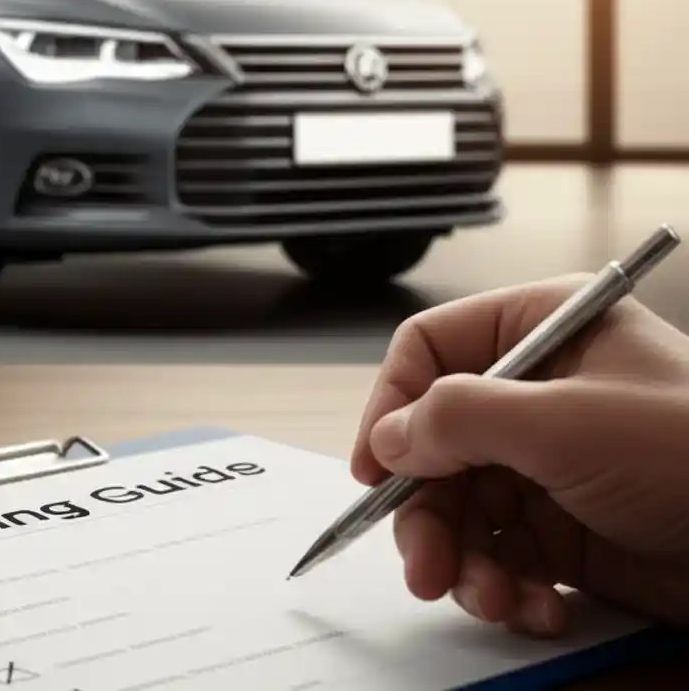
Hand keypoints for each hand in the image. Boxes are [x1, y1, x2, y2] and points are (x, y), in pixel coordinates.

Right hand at [352, 275, 688, 635]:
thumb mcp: (566, 423)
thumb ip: (461, 418)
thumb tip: (389, 438)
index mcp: (541, 332)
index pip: (430, 351)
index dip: (392, 406)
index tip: (374, 470)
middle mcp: (536, 394)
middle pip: (433, 446)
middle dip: (426, 515)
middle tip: (424, 568)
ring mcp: (547, 464)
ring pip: (459, 509)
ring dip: (463, 563)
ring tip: (491, 600)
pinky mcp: (565, 529)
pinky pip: (500, 554)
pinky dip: (505, 587)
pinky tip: (536, 608)